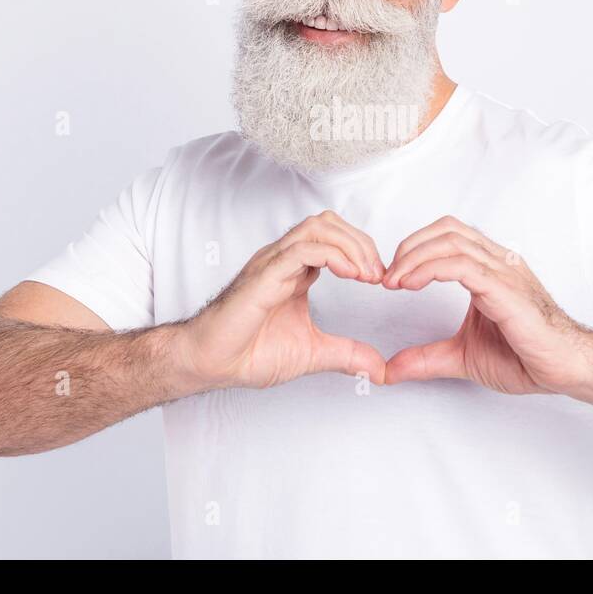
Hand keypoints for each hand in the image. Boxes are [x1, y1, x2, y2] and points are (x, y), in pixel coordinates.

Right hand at [178, 211, 387, 389]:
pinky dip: (333, 255)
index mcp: (294, 271)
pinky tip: (350, 275)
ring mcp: (273, 264)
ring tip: (367, 273)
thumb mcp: (313, 353)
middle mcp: (283, 260)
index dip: (362, 251)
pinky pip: (301, 249)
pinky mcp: (264, 276)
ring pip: (317, 227)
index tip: (380, 279)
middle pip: (329, 223)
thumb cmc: (248, 352)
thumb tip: (380, 369)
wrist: (212, 363)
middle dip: (361, 242)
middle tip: (378, 274)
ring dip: (350, 245)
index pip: (334, 238)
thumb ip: (347, 355)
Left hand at [382, 216, 586, 395]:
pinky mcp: (504, 289)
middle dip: (410, 247)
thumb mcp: (462, 356)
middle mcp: (498, 262)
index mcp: (491, 269)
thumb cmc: (527, 357)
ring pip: (451, 241)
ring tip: (394, 281)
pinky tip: (412, 284)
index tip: (393, 277)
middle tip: (388, 277)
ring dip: (414, 257)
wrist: (564, 369)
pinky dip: (429, 269)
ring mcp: (504, 272)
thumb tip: (390, 368)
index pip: (448, 235)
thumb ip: (427, 358)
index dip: (415, 248)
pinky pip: (462, 266)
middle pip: (447, 230)